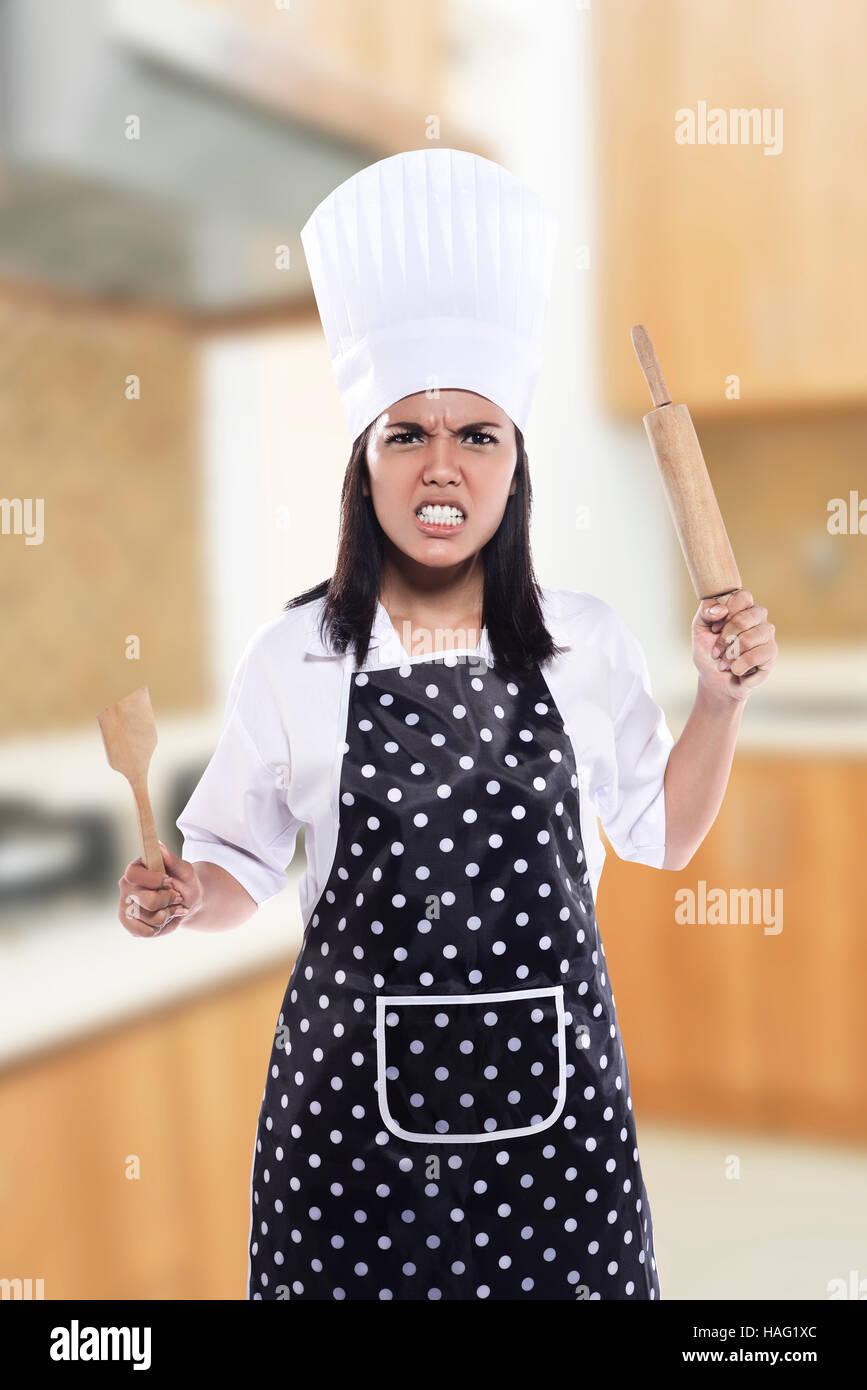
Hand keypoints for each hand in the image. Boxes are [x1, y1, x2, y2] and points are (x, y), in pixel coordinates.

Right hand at [117, 839, 202, 937]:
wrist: (185, 902)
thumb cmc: (184, 882)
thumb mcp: (184, 870)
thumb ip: (172, 860)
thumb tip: (159, 845)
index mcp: (135, 869)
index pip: (133, 875)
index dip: (154, 881)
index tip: (169, 881)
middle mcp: (126, 886)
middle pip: (148, 902)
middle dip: (169, 901)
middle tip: (176, 896)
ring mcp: (125, 906)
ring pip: (151, 919)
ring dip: (169, 914)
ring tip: (172, 908)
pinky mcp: (128, 923)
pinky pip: (147, 932)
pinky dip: (162, 927)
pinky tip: (165, 918)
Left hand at [692, 588, 776, 702]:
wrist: (715, 680)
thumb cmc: (709, 652)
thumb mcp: (699, 629)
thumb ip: (705, 612)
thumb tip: (720, 609)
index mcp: (742, 607)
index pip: (743, 596)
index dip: (726, 613)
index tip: (714, 629)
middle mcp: (758, 617)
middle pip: (744, 619)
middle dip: (724, 639)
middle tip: (716, 651)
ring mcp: (767, 634)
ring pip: (749, 638)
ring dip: (730, 655)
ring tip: (725, 662)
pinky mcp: (771, 652)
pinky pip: (755, 656)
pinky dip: (739, 666)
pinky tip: (736, 669)